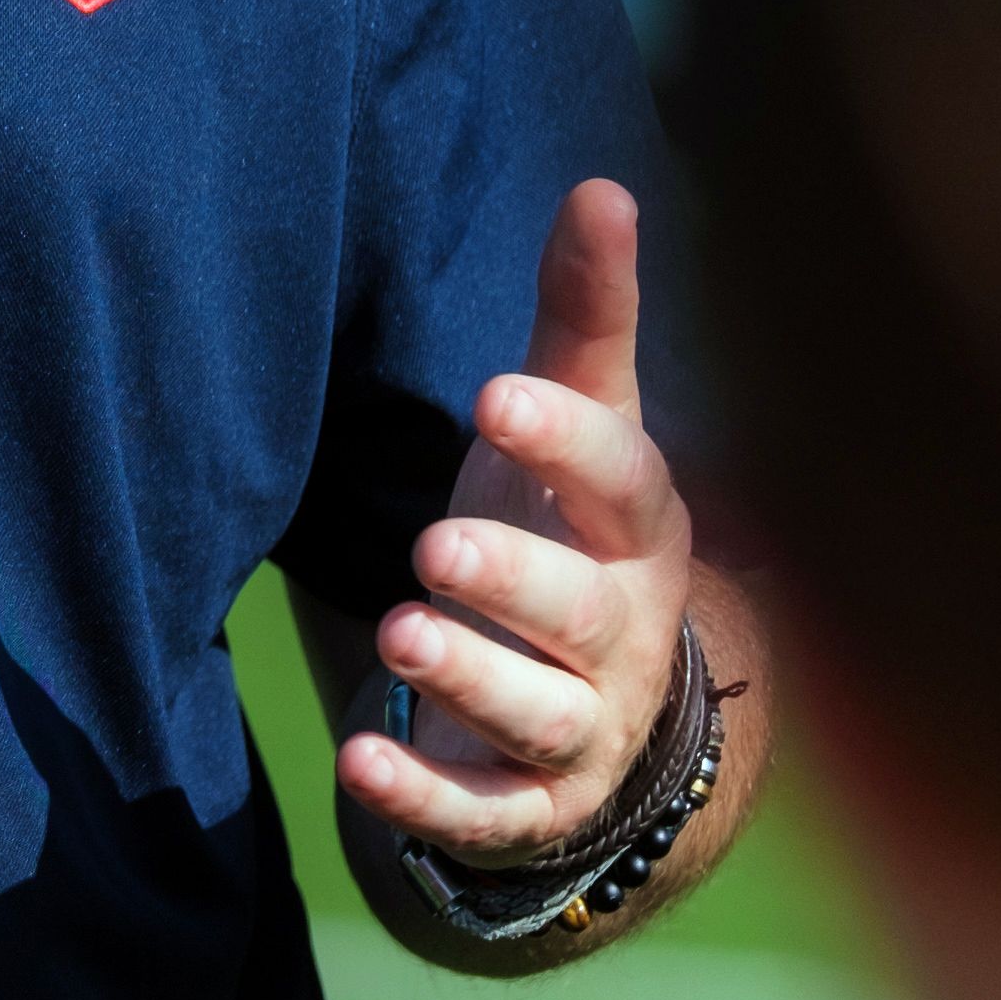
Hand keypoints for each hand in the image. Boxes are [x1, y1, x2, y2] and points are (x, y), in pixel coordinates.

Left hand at [339, 179, 694, 863]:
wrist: (595, 706)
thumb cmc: (569, 530)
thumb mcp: (578, 425)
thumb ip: (583, 318)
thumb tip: (603, 185)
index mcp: (641, 534)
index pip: (622, 485)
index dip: (565, 442)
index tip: (492, 394)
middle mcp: (625, 636)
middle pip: (579, 613)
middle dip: (513, 582)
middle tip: (435, 547)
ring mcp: (580, 730)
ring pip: (535, 716)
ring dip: (468, 681)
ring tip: (402, 631)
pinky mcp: (527, 806)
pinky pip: (482, 814)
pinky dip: (423, 796)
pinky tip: (358, 761)